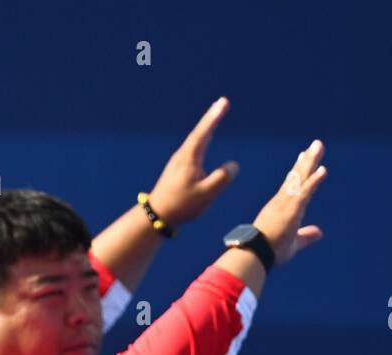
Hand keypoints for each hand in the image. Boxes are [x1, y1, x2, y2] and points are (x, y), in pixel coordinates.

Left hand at [145, 97, 238, 227]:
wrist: (157, 215)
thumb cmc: (181, 205)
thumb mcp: (205, 194)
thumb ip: (221, 179)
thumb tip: (233, 165)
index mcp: (189, 158)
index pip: (204, 133)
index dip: (214, 117)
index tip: (224, 102)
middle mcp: (182, 156)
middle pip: (200, 132)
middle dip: (212, 117)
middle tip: (223, 102)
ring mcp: (179, 162)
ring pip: (196, 139)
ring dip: (207, 126)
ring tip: (216, 114)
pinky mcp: (178, 169)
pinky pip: (194, 148)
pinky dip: (202, 138)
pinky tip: (205, 139)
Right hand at [251, 139, 327, 264]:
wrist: (254, 255)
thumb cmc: (269, 252)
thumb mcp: (293, 244)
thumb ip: (306, 237)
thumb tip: (319, 232)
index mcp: (280, 208)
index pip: (291, 185)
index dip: (298, 170)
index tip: (303, 157)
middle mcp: (281, 201)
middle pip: (297, 176)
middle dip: (307, 160)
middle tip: (316, 144)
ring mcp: (285, 204)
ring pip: (300, 179)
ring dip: (310, 162)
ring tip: (318, 146)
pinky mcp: (291, 210)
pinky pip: (304, 192)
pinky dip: (314, 181)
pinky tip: (323, 170)